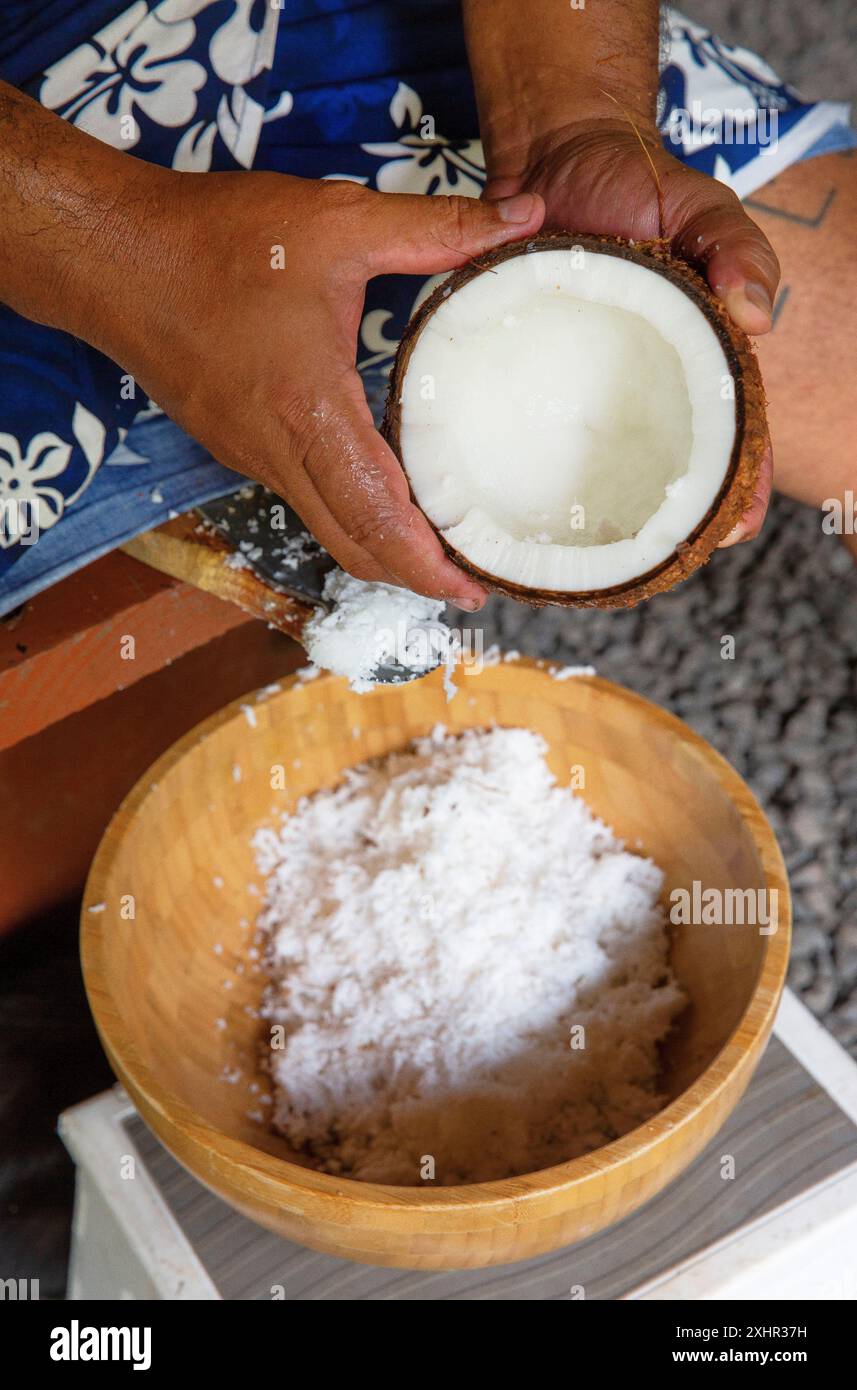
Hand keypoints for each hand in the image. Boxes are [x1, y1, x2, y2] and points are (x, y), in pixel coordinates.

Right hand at [97, 170, 543, 604]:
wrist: (110, 258)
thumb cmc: (216, 242)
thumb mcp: (338, 224)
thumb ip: (436, 227)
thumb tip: (523, 214)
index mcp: (310, 412)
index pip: (377, 521)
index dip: (427, 568)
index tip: (472, 592)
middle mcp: (278, 453)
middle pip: (354, 547)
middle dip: (413, 577)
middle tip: (467, 583)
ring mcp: (251, 455)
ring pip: (326, 527)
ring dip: (381, 545)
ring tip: (436, 539)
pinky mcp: (235, 444)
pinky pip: (301, 496)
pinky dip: (347, 511)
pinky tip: (377, 484)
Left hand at [483, 116, 778, 543]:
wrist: (555, 155)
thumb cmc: (635, 180)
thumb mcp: (703, 207)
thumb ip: (738, 251)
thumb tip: (756, 317)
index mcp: (700, 357)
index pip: (734, 432)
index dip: (741, 483)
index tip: (734, 527)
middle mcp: (647, 384)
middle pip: (674, 466)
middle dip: (682, 522)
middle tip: (672, 561)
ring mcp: (591, 385)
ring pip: (607, 463)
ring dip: (614, 513)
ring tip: (610, 560)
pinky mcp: (536, 376)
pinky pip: (543, 433)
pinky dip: (545, 473)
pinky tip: (538, 513)